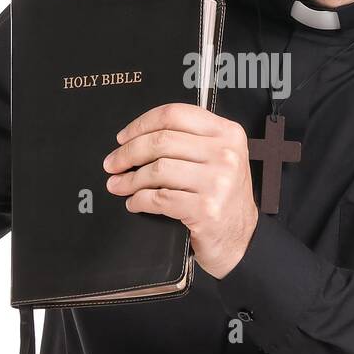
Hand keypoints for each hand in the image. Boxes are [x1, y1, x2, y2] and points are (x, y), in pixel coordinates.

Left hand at [102, 103, 257, 279]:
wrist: (241, 238)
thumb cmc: (223, 196)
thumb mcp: (218, 158)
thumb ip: (190, 140)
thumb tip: (138, 137)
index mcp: (227, 133)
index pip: (174, 115)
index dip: (141, 124)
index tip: (123, 137)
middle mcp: (225, 154)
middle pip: (161, 141)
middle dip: (127, 152)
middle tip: (112, 163)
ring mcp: (217, 182)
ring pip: (157, 170)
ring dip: (130, 179)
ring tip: (118, 185)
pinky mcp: (206, 209)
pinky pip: (159, 198)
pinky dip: (140, 200)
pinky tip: (135, 202)